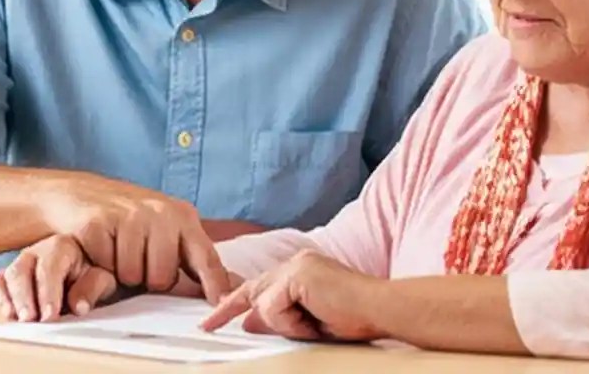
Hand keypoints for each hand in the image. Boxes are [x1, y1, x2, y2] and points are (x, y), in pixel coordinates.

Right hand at [0, 234, 116, 321]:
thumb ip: (92, 288)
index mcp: (62, 246)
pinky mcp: (12, 278)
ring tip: (17, 319)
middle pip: (21, 269)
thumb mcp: (104, 279)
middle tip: (31, 320)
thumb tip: (78, 306)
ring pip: (7, 276)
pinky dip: (0, 298)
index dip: (47, 291)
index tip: (50, 315)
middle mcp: (38, 251)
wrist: (93, 272)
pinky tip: (8, 314)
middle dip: (24, 297)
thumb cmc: (97, 275)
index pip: (49, 266)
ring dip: (10, 299)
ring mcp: (22, 263)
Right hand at [42, 180, 231, 303]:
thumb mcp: (163, 232)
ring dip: (121, 273)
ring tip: (115, 251)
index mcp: (182, 216)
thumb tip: (232, 288)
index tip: (223, 303)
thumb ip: (193, 260)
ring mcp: (129, 216)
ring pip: (133, 276)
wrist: (73, 192)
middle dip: (147, 279)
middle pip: (163, 278)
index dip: (214, 283)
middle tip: (135, 258)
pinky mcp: (97, 223)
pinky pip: (105, 266)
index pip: (205, 256)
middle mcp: (160, 212)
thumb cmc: (124, 220)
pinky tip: (98, 244)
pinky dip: (99, 263)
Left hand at [199, 250, 383, 341]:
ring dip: (286, 325)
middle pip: (254, 291)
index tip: (212, 318)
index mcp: (301, 270)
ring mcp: (296, 266)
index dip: (233, 303)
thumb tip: (249, 321)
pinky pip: (274, 307)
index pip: (260, 285)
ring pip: (263, 303)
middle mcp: (296, 262)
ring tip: (315, 325)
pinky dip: (291, 322)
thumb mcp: (308, 322)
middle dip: (229, 309)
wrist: (381, 309)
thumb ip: (279, 318)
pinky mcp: (297, 275)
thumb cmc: (354, 317)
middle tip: (207, 325)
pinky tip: (314, 320)